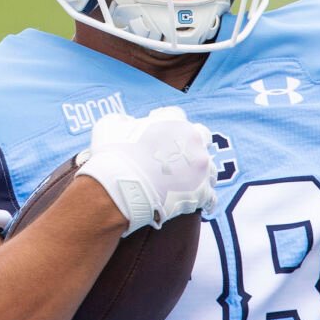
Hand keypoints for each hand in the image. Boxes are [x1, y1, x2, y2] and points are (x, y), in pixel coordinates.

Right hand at [76, 107, 216, 236]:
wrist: (119, 186)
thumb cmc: (112, 155)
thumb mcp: (109, 126)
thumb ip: (122, 120)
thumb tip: (126, 122)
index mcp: (173, 121)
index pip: (176, 115)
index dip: (167, 126)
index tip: (159, 136)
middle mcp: (192, 139)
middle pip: (201, 137)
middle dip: (191, 145)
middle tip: (178, 157)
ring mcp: (200, 166)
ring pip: (209, 167)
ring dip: (200, 173)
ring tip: (188, 182)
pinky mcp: (201, 192)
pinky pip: (210, 197)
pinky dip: (204, 200)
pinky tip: (197, 203)